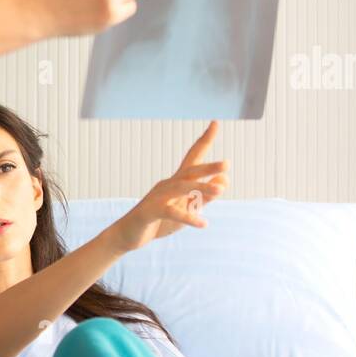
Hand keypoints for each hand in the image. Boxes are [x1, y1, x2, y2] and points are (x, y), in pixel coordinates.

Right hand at [106, 121, 228, 253]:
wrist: (128, 234)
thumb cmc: (159, 221)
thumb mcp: (187, 209)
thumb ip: (205, 196)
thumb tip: (225, 181)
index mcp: (177, 181)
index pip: (194, 157)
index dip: (205, 139)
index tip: (216, 122)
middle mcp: (168, 184)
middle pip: (189, 171)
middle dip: (207, 167)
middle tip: (227, 163)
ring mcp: (157, 197)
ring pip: (181, 189)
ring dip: (201, 189)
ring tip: (220, 191)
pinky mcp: (150, 212)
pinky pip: (171, 213)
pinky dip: (188, 217)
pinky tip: (204, 223)